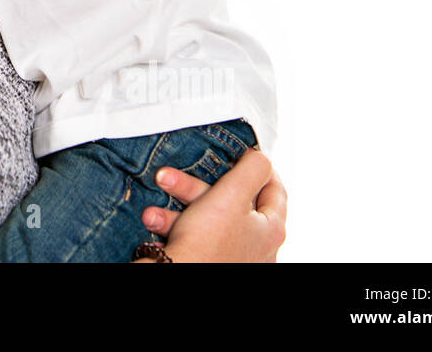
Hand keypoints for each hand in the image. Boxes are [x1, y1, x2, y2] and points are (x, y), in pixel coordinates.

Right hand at [137, 149, 286, 261]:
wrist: (174, 276)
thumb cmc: (207, 245)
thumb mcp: (232, 194)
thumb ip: (252, 168)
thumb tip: (260, 157)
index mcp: (271, 229)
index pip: (275, 189)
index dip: (258, 167)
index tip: (241, 154)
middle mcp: (256, 246)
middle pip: (230, 201)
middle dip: (195, 185)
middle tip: (175, 176)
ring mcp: (232, 256)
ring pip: (206, 217)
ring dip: (178, 205)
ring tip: (158, 201)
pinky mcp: (209, 262)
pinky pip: (192, 235)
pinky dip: (173, 225)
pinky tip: (156, 220)